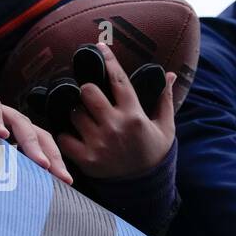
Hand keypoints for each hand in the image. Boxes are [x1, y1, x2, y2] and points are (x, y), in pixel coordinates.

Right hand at [0, 73, 71, 183]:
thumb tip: (11, 195)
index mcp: (9, 129)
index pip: (39, 143)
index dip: (53, 160)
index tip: (65, 182)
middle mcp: (4, 116)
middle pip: (37, 133)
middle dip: (50, 155)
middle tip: (57, 175)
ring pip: (18, 120)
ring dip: (30, 143)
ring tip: (40, 163)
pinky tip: (0, 134)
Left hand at [56, 42, 175, 178]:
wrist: (145, 189)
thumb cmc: (154, 153)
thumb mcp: (164, 127)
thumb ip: (164, 100)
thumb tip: (170, 74)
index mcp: (134, 115)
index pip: (118, 79)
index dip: (108, 60)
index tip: (99, 46)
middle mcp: (115, 127)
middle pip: (87, 92)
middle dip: (87, 91)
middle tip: (90, 98)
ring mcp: (99, 143)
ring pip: (74, 113)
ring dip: (77, 113)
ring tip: (85, 119)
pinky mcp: (87, 159)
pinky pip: (64, 137)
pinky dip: (67, 135)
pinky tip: (76, 136)